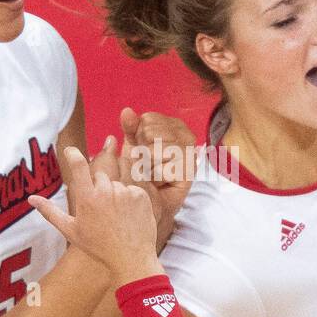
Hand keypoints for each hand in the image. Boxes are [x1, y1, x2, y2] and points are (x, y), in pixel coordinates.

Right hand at [29, 146, 159, 284]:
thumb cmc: (98, 247)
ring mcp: (126, 193)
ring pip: (116, 185)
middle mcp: (106, 192)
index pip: (79, 166)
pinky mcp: (141, 195)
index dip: (73, 154)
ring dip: (114, 196)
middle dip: (98, 188)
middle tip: (101, 211)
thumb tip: (31, 199)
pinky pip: (132, 190)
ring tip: (115, 218)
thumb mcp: (71, 231)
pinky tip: (127, 217)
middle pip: (99, 177)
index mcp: (87, 199)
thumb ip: (50, 212)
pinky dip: (130, 200)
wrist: (131, 259)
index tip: (71, 151)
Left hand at [119, 107, 195, 247]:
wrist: (147, 205)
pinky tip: (160, 180)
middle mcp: (186, 137)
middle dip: (142, 150)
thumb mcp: (131, 148)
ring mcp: (190, 154)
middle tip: (147, 164)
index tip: (141, 148)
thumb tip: (126, 111)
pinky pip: (165, 166)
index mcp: (173, 126)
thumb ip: (130, 128)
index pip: (148, 120)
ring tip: (152, 172)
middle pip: (152, 133)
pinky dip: (157, 175)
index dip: (138, 135)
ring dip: (149, 164)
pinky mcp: (189, 172)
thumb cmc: (139, 175)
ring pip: (158, 149)